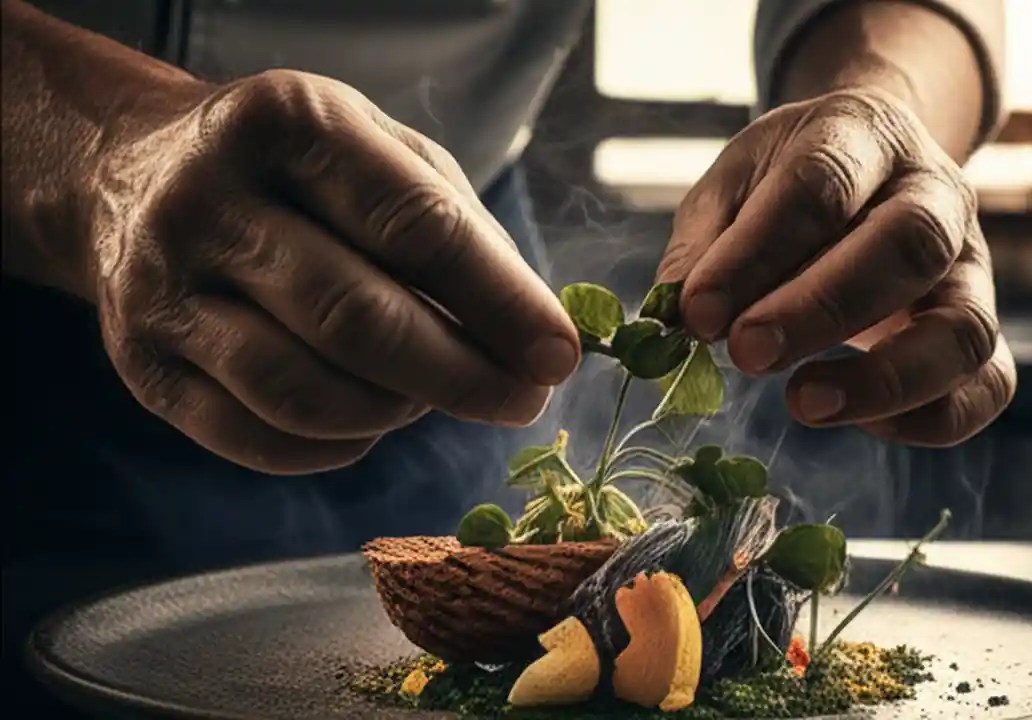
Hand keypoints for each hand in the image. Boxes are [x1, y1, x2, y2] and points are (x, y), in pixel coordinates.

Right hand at [80, 70, 578, 472]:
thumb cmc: (300, 169)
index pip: (414, 227)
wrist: (135, 173)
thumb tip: (531, 340)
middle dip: (461, 375)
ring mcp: (161, 289)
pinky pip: (258, 439)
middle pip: (357, 321)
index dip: (500, 302)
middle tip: (520, 400)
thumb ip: (461, 233)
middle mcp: (208, 203)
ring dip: (397, 413)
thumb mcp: (385, 153)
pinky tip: (369, 421)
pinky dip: (337, 447)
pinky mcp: (141, 366)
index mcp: (286, 125)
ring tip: (432, 395)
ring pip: (305, 393)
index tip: (558, 355)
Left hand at [659, 87, 1014, 445]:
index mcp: (865, 134)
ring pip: (965, 327)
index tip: (698, 312)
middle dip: (823, 309)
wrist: (874, 163)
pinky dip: (934, 416)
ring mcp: (972, 266)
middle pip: (909, 245)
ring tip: (803, 404)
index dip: (757, 252)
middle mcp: (936, 195)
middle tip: (748, 354)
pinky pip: (990, 383)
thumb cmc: (790, 182)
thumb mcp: (734, 185)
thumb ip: (705, 245)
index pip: (822, 183)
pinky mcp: (982, 327)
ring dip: (886, 378)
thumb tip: (681, 318)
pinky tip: (863, 423)